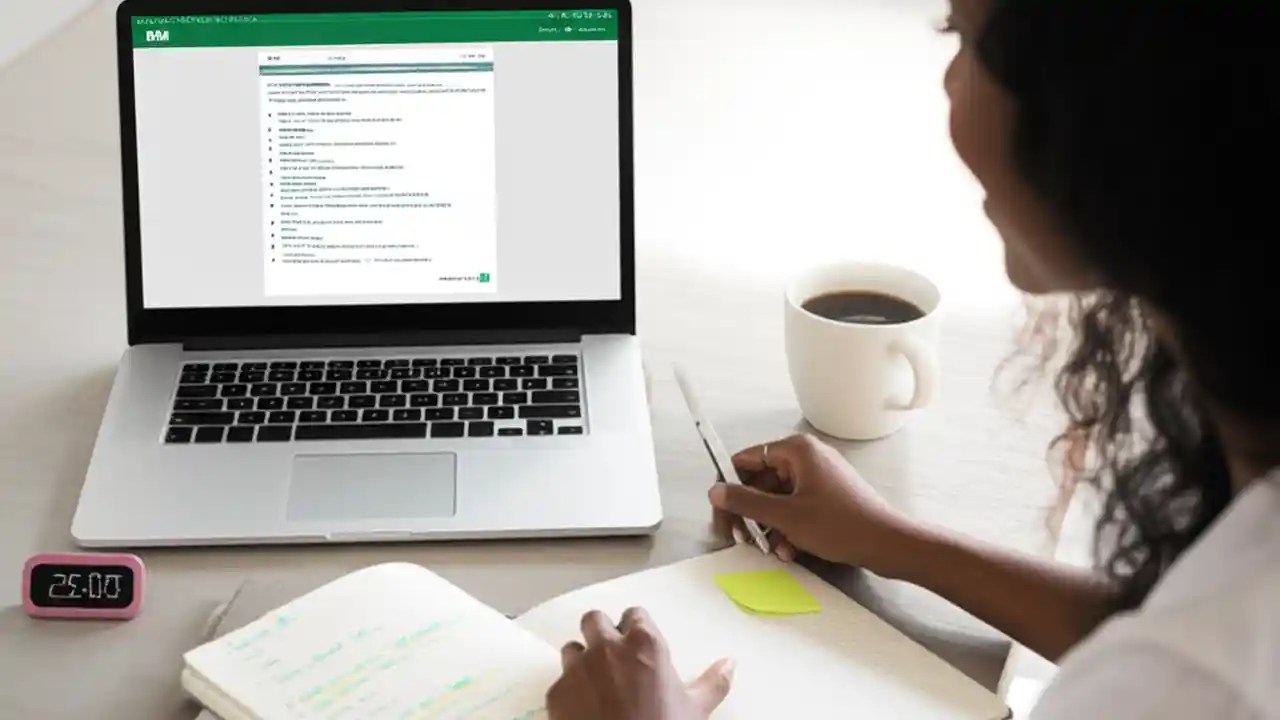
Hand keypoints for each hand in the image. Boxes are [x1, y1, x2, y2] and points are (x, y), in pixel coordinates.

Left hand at [546, 607, 734, 719]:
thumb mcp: (696, 709)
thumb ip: (714, 681)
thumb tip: (731, 663)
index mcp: (644, 643)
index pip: (634, 614)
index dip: (635, 629)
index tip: (639, 645)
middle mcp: (607, 647)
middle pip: (595, 620)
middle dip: (601, 633)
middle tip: (613, 657)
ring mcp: (578, 668)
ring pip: (572, 648)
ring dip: (582, 660)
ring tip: (595, 684)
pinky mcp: (556, 693)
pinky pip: (559, 682)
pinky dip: (570, 692)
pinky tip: (583, 710)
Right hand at [709, 433, 919, 577]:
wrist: (887, 544)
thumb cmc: (838, 525)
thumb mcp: (785, 516)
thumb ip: (746, 502)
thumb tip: (714, 492)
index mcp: (796, 450)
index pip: (746, 460)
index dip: (730, 487)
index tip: (722, 515)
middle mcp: (807, 457)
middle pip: (761, 482)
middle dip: (750, 513)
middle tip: (740, 539)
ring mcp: (819, 477)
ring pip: (777, 499)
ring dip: (768, 526)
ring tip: (768, 550)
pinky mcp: (828, 497)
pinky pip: (796, 508)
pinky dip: (788, 528)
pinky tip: (788, 551)